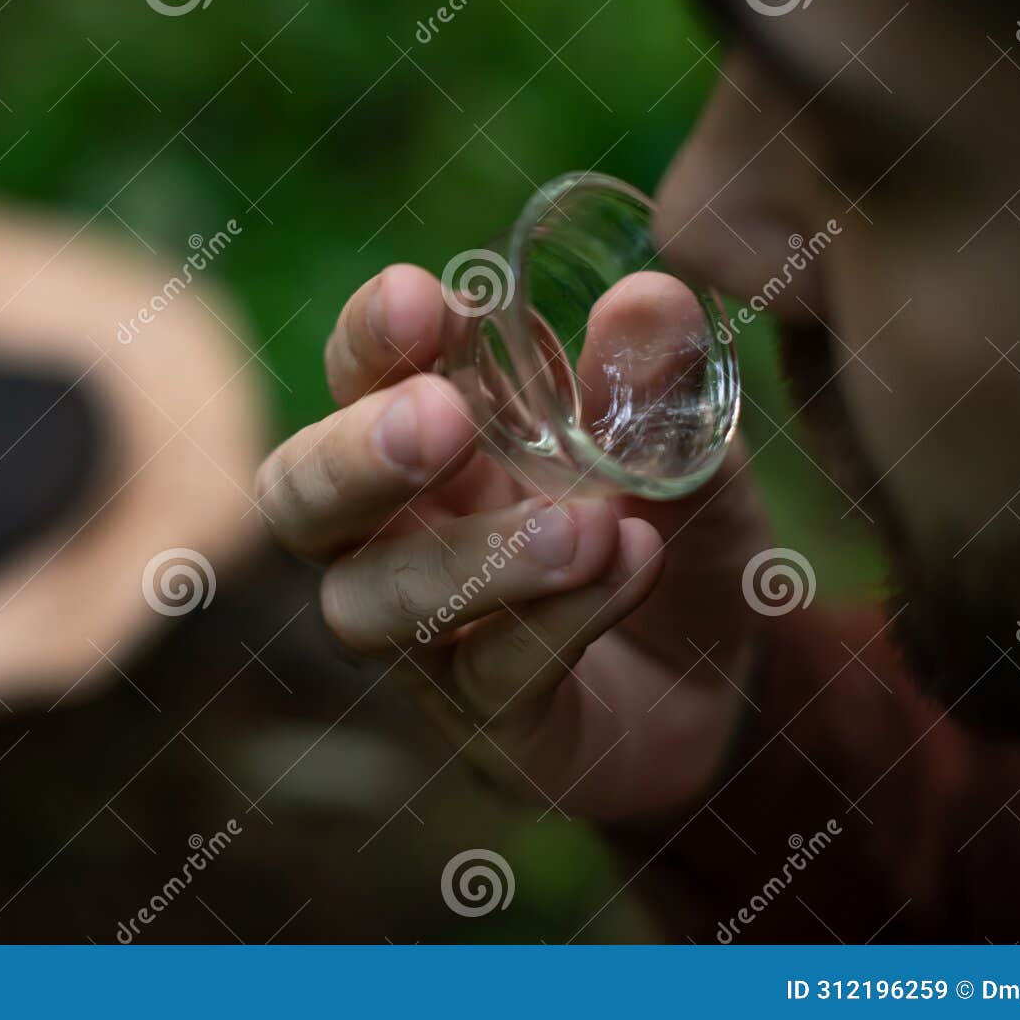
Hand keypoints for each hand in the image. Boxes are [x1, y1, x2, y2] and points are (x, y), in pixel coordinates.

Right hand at [255, 264, 774, 822]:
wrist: (721, 674)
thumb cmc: (665, 528)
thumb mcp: (683, 441)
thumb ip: (657, 380)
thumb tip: (645, 298)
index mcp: (426, 434)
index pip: (357, 374)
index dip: (369, 336)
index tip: (423, 301)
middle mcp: (395, 532)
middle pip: (298, 495)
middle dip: (354, 455)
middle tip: (439, 420)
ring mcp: (427, 637)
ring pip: (368, 604)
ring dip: (469, 559)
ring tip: (582, 526)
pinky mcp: (487, 721)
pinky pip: (491, 675)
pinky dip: (563, 617)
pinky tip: (633, 564)